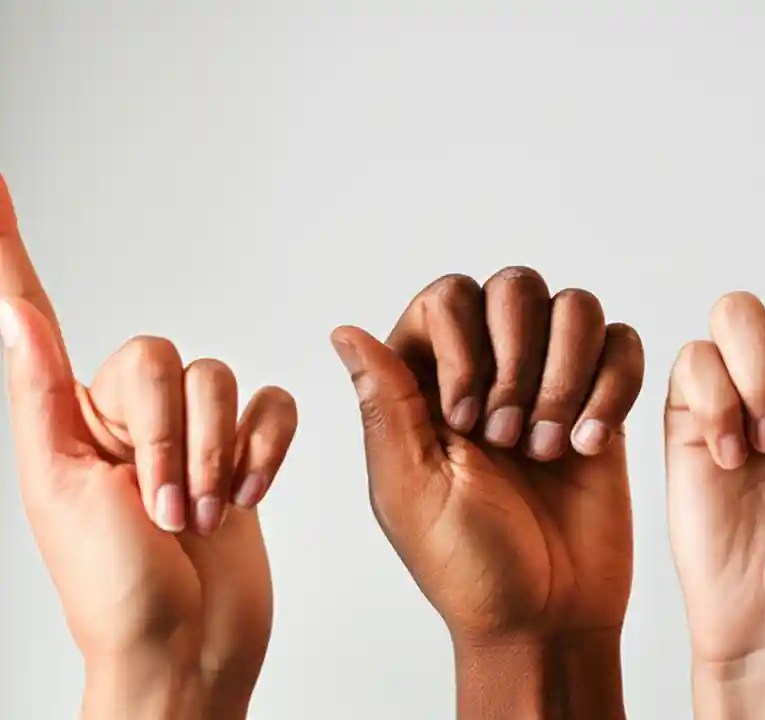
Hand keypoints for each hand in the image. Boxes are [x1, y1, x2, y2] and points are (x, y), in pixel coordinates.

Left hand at [0, 174, 297, 719]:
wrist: (188, 645)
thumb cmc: (113, 589)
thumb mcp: (60, 487)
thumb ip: (44, 391)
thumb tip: (13, 309)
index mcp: (67, 417)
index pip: (36, 315)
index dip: (10, 248)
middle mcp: (127, 413)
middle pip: (167, 358)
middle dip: (173, 438)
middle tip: (166, 505)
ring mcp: (191, 431)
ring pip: (224, 380)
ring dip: (218, 453)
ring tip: (201, 513)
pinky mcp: (247, 448)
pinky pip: (273, 403)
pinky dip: (266, 448)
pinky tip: (247, 491)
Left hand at [331, 267, 643, 719]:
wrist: (548, 616)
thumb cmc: (470, 567)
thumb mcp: (411, 488)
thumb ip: (384, 402)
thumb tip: (344, 330)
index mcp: (431, 384)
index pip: (447, 298)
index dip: (463, 344)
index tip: (464, 422)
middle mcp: (494, 370)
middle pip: (514, 287)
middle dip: (518, 357)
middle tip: (508, 438)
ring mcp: (554, 384)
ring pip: (575, 308)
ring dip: (566, 373)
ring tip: (551, 445)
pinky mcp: (606, 404)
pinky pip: (624, 347)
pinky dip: (613, 387)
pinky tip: (592, 445)